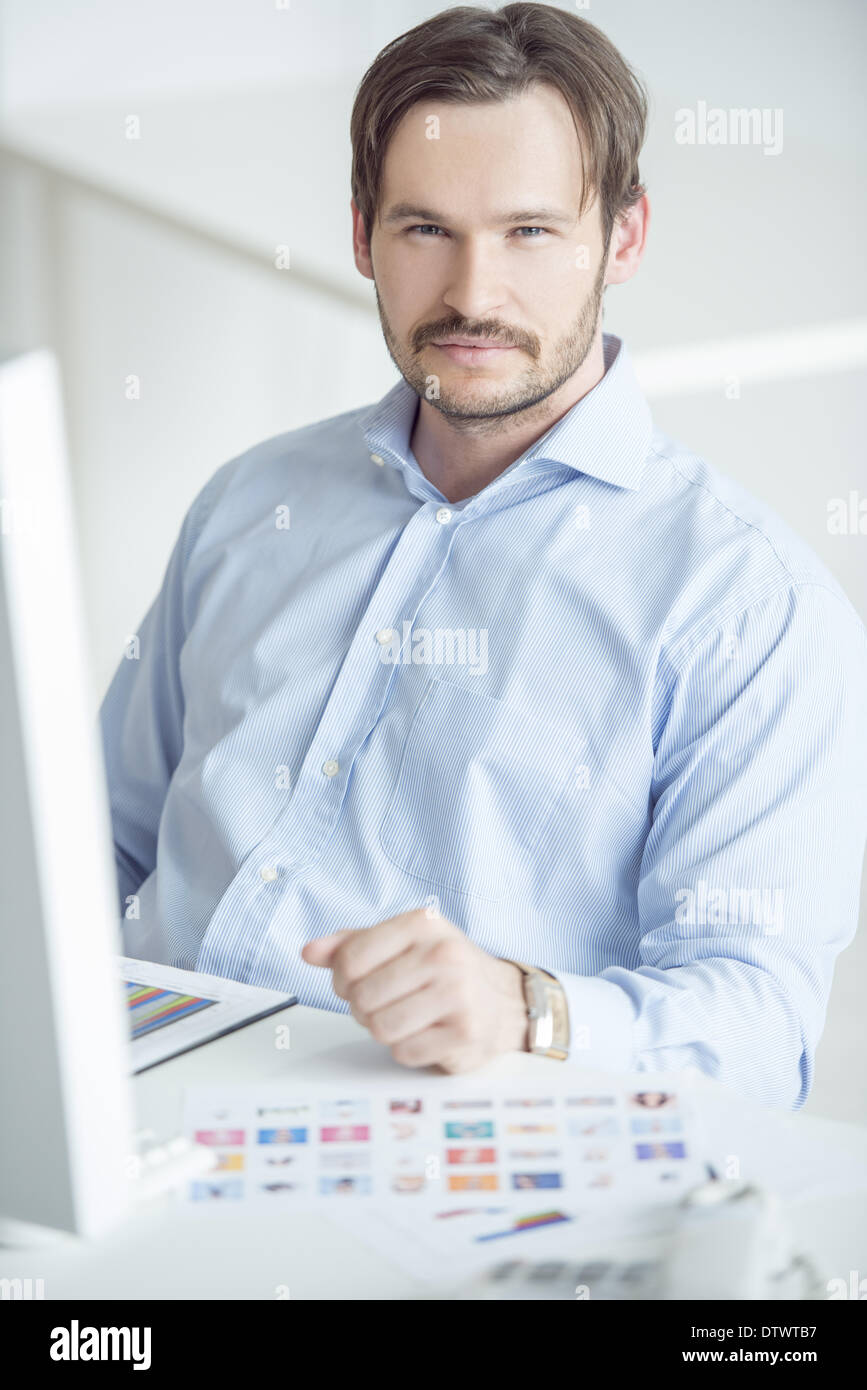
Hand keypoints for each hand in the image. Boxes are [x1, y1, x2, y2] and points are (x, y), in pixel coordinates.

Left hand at [300, 905, 528, 1072]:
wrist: (503, 1000)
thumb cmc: (443, 970)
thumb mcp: (401, 943)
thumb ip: (351, 944)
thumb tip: (310, 952)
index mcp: (422, 924)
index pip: (350, 958)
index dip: (342, 979)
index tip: (355, 983)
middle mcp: (443, 954)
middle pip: (362, 997)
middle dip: (364, 1008)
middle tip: (385, 1004)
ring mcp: (458, 993)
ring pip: (381, 1028)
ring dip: (384, 1030)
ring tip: (403, 1019)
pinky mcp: (466, 1033)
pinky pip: (405, 1052)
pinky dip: (407, 1049)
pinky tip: (425, 1034)